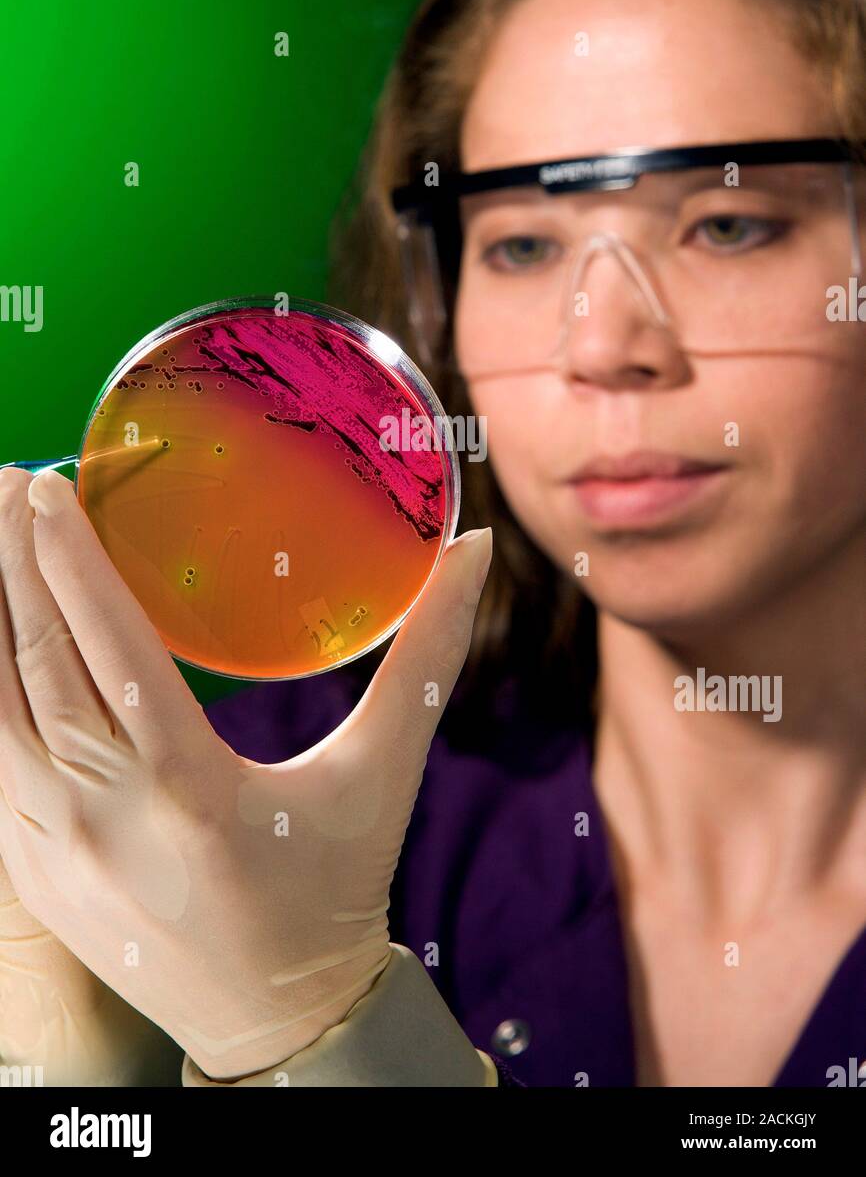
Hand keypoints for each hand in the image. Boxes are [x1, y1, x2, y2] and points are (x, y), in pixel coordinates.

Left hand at [0, 466, 491, 1080]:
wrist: (278, 1020)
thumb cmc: (336, 888)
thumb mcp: (384, 774)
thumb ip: (426, 659)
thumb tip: (478, 552)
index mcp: (192, 787)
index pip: (111, 651)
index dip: (72, 564)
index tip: (48, 490)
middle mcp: (106, 815)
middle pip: (38, 665)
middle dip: (15, 564)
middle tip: (10, 484)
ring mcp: (53, 848)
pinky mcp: (28, 871)